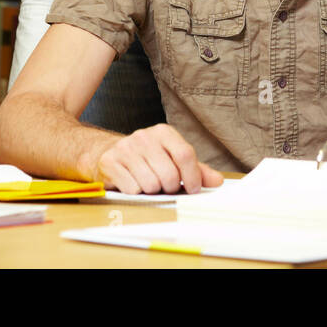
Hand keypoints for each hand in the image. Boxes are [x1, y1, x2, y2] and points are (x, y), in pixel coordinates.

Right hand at [93, 123, 223, 194]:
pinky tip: (133, 184)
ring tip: (148, 184)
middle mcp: (144, 137)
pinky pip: (132, 189)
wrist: (108, 154)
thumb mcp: (173, 159)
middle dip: (170, 188)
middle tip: (166, 187)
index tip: (193, 189)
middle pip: (169, 174)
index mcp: (163, 132)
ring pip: (151, 184)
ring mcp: (125, 149)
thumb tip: (217, 181)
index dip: (193, 177)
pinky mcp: (110, 163)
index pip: (185, 154)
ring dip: (152, 192)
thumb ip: (196, 170)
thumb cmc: (147, 160)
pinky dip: (136, 193)